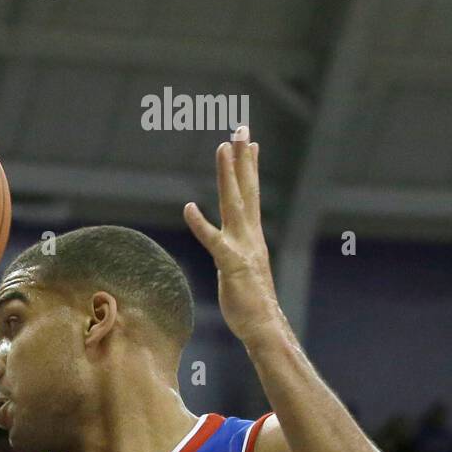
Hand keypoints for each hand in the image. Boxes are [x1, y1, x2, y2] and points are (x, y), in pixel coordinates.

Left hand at [184, 125, 285, 345]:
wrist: (263, 324)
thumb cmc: (251, 303)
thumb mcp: (243, 272)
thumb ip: (237, 256)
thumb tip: (233, 253)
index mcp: (252, 236)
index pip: (251, 195)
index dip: (250, 168)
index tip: (251, 143)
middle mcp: (250, 235)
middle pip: (246, 189)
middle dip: (243, 158)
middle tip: (241, 128)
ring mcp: (242, 247)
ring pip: (234, 203)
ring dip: (228, 175)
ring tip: (223, 147)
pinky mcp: (231, 264)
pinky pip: (213, 240)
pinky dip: (200, 223)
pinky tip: (188, 207)